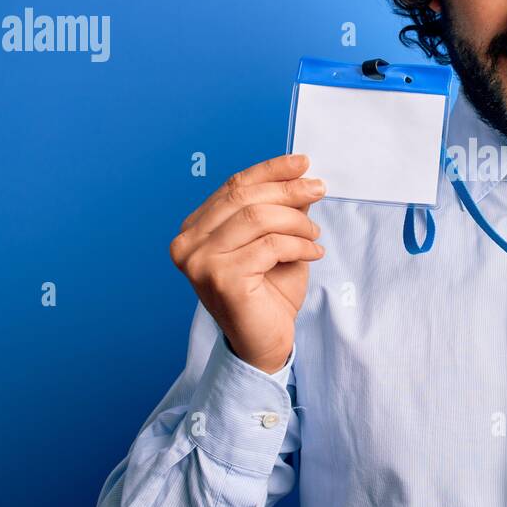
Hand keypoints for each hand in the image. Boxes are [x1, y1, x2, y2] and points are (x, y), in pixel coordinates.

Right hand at [169, 154, 325, 372]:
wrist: (265, 343)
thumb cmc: (267, 293)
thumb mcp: (277, 241)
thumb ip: (280, 210)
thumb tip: (300, 176)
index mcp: (194, 230)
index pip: (234, 187)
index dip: (270, 170)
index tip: (302, 163)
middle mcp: (188, 243)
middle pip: (244, 198)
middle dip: (288, 189)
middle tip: (319, 189)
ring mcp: (200, 262)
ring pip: (258, 218)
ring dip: (296, 221)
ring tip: (315, 234)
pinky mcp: (221, 279)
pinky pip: (270, 246)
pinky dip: (299, 245)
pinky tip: (313, 253)